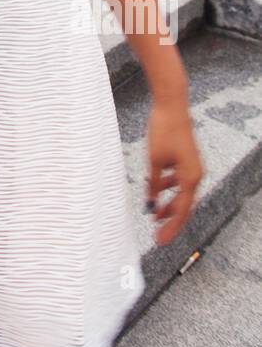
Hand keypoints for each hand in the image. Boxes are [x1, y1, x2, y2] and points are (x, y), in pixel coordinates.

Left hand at [145, 97, 203, 244]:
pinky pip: (178, 180)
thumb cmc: (163, 131)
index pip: (181, 211)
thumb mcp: (154, 161)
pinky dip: (167, 186)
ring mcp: (192, 166)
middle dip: (170, 219)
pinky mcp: (186, 159)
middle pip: (183, 205)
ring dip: (168, 203)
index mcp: (190, 178)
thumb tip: (151, 203)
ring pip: (181, 193)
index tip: (160, 240)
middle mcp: (195, 174)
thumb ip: (153, 184)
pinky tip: (154, 186)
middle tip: (157, 233)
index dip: (170, 227)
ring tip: (154, 212)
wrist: (171, 106)